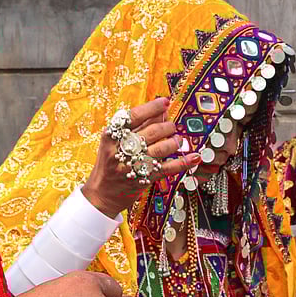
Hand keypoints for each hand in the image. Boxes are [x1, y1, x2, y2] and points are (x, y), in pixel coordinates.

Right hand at [82, 98, 201, 218]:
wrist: (101, 194)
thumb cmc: (109, 165)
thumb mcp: (114, 143)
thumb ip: (135, 127)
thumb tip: (159, 112)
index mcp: (111, 136)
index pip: (134, 116)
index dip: (152, 107)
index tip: (165, 102)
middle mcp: (121, 150)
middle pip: (151, 132)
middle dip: (167, 127)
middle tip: (171, 126)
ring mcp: (133, 165)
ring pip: (160, 149)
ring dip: (174, 142)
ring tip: (178, 140)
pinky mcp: (143, 179)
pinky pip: (167, 168)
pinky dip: (183, 162)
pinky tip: (194, 157)